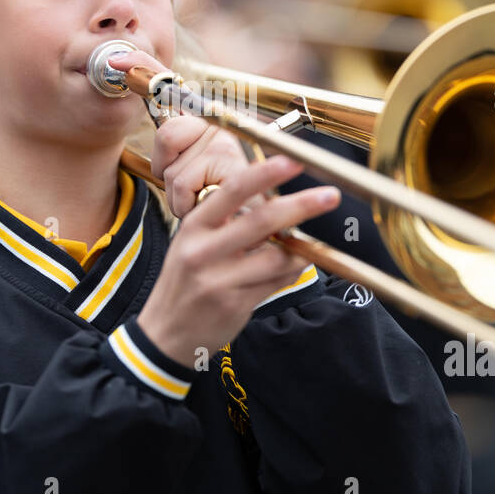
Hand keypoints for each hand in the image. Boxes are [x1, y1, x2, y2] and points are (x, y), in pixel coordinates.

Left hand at [107, 49, 252, 218]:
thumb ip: (170, 148)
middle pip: (167, 134)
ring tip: (201, 197)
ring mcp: (226, 140)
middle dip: (168, 169)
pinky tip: (207, 204)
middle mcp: (220, 123)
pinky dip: (187, 204)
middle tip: (191, 183)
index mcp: (207, 120)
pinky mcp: (229, 162)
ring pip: (171, 169)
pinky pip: (183, 185)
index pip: (171, 85)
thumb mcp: (186, 169)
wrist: (247, 225)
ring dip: (178, 195)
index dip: (143, 68)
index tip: (117, 61)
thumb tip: (147, 118)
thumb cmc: (212, 198)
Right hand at [133, 152, 340, 367]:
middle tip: (330, 196)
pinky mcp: (235, 304)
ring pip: (277, 256)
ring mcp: (219, 279)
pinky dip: (293, 271)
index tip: (293, 161)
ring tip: (313, 244)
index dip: (265, 173)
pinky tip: (297, 265)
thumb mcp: (192, 244)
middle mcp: (204, 250)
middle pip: (261, 220)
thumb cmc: (185, 282)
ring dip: (303, 248)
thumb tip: (276, 204)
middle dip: (301, 205)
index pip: (232, 191)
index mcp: (194, 226)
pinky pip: (276, 282)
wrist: (164, 333)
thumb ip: (226, 224)